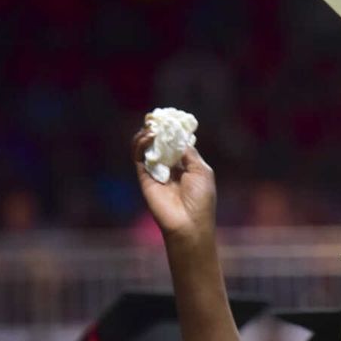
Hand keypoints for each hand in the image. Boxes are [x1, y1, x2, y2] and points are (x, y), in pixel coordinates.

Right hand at [132, 127, 216, 246]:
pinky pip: (139, 159)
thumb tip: (178, 137)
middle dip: (158, 130)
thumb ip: (189, 153)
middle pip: (160, 144)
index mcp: (186, 167)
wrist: (189, 223)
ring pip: (146, 149)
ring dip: (147, 135)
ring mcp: (156, 173)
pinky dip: (141, 145)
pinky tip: (148, 136)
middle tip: (156, 117)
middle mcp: (170, 169)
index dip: (172, 131)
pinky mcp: (144, 179)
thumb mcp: (201, 170)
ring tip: (151, 125)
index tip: (171, 118)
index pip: (175, 144)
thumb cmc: (201, 199)